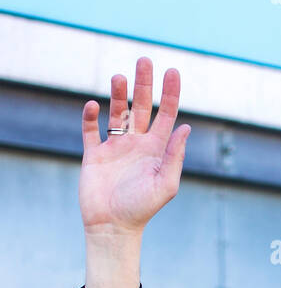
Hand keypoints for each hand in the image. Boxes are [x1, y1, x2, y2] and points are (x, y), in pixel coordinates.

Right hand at [79, 56, 189, 236]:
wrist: (112, 227)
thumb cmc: (142, 209)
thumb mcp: (165, 184)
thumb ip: (174, 156)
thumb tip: (184, 127)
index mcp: (156, 150)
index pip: (166, 116)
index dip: (170, 94)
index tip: (172, 71)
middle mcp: (137, 145)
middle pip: (142, 106)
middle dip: (143, 84)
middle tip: (144, 60)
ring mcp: (115, 148)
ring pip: (117, 113)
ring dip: (118, 94)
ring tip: (119, 78)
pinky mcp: (94, 155)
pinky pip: (91, 130)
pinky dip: (90, 116)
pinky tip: (94, 106)